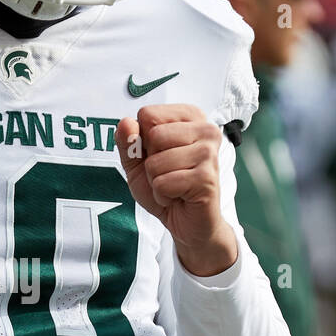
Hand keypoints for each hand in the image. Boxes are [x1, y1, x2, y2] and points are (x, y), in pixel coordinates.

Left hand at [116, 104, 237, 276]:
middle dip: (150, 162)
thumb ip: (128, 141)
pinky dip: (162, 195)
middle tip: (168, 173)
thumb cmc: (167, 186)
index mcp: (190, 117)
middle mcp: (206, 130)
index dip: (142, 139)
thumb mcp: (138, 162)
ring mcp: (209, 153)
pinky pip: (164, 183)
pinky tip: (179, 197)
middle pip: (153, 135)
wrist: (187, 221)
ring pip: (156, 162)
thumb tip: (126, 122)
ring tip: (174, 186)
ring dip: (156, 181)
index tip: (159, 154)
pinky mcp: (207, 178)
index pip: (148, 114)